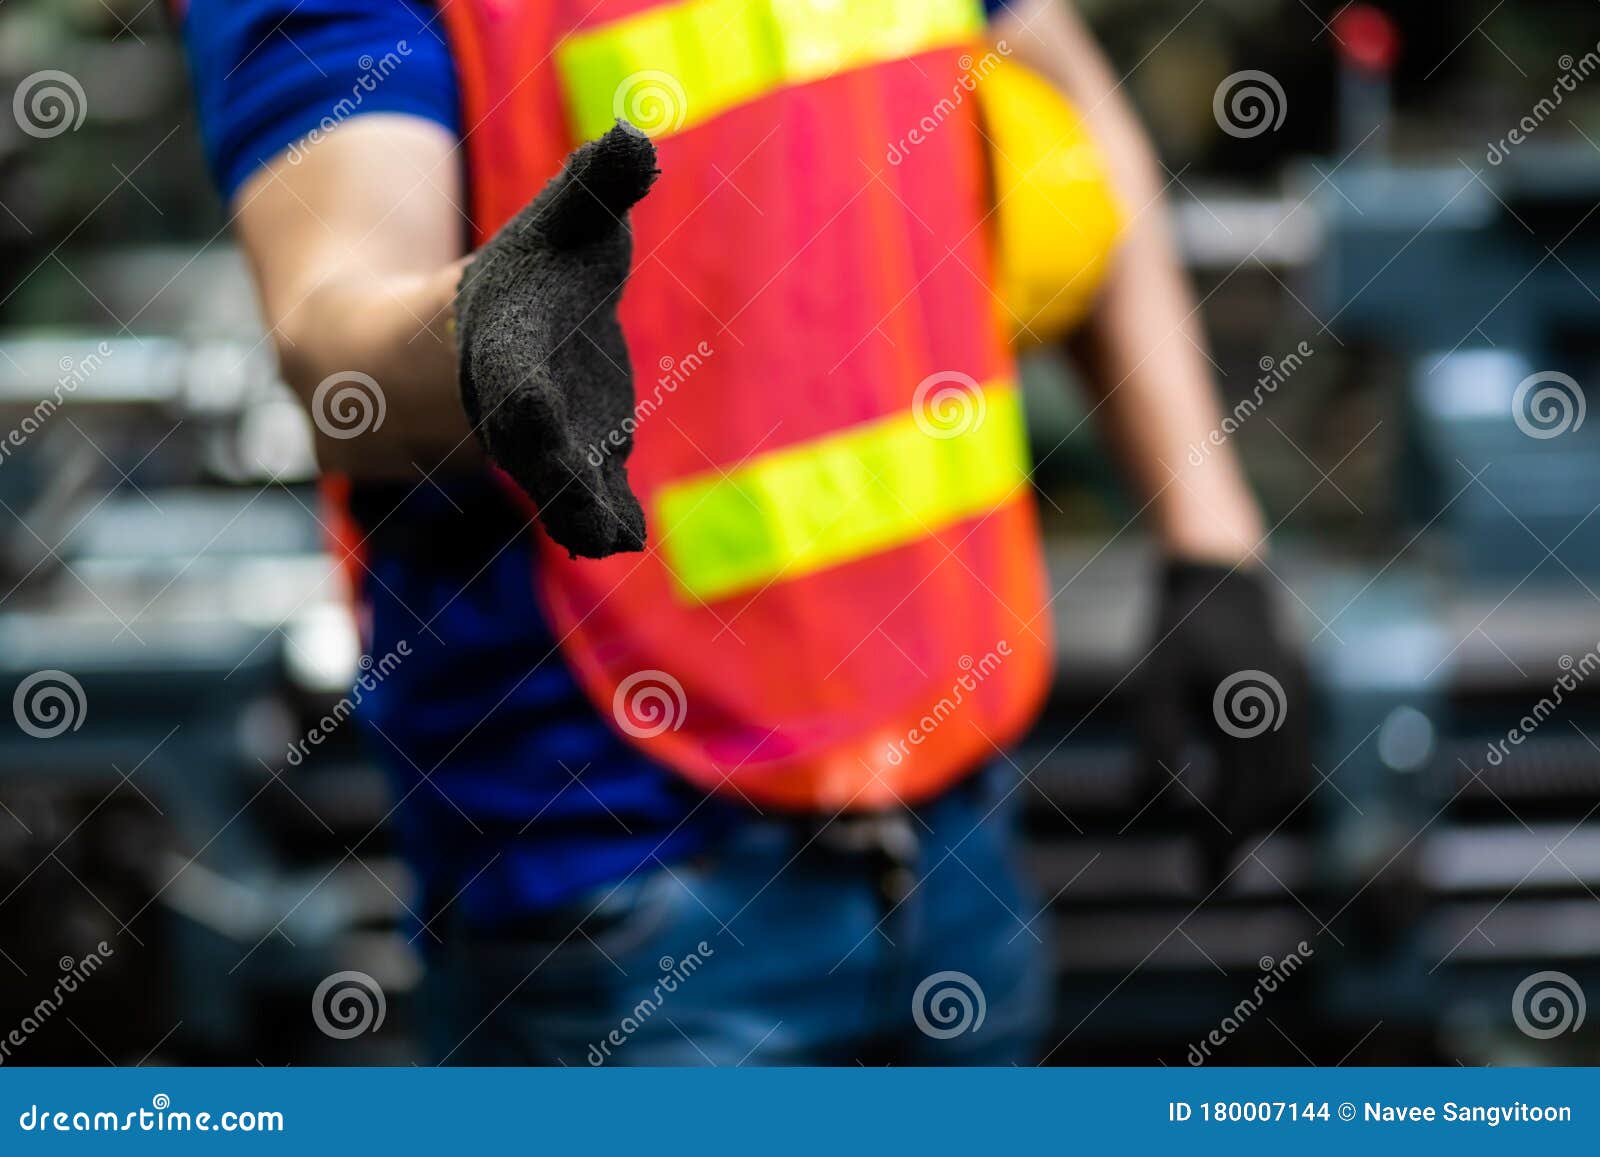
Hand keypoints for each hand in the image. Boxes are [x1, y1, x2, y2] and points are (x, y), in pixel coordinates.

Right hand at [454, 123, 659, 558]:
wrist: (457, 342)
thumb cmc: (524, 277)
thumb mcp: (560, 226)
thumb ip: (595, 187)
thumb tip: (636, 135)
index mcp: (501, 346)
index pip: (510, 374)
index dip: (523, 393)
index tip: (532, 412)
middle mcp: (513, 406)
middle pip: (530, 449)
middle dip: (556, 480)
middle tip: (588, 515)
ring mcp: (543, 445)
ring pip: (555, 488)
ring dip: (579, 512)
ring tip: (615, 540)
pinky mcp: (576, 463)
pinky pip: (584, 499)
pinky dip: (599, 519)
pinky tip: (625, 539)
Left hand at [1136, 560, 1310, 885]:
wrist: (1220, 580)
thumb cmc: (1179, 636)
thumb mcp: (1154, 686)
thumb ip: (1157, 742)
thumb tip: (1156, 803)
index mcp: (1251, 709)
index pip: (1243, 795)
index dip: (1221, 840)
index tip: (1200, 876)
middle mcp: (1286, 711)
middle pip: (1273, 796)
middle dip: (1240, 835)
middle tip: (1205, 873)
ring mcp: (1301, 705)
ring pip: (1290, 781)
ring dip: (1258, 814)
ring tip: (1216, 842)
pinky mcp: (1300, 702)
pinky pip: (1293, 759)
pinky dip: (1267, 789)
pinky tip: (1231, 800)